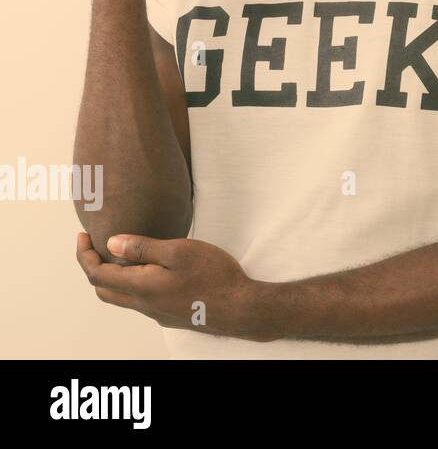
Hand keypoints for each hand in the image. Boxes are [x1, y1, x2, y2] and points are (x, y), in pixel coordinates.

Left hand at [75, 231, 275, 341]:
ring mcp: (157, 313)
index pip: (96, 274)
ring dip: (113, 278)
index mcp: (140, 287)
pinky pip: (140, 301)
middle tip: (95, 246)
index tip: (82, 237)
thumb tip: (111, 244)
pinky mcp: (171, 315)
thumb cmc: (213, 276)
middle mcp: (143, 304)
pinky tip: (152, 272)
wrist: (240, 309)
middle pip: (104, 290)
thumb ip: (143, 248)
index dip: (84, 255)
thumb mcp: (179, 251)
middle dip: (93, 267)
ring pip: (122, 297)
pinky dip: (132, 285)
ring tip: (122, 256)